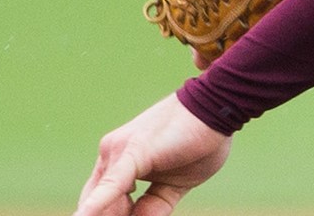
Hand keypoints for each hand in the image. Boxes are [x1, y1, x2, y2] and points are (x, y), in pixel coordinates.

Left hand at [73, 94, 232, 215]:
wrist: (216, 107)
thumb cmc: (199, 142)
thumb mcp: (174, 186)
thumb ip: (154, 206)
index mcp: (119, 164)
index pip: (102, 203)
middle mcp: (111, 155)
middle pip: (98, 206)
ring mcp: (119, 152)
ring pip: (103, 201)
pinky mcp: (134, 151)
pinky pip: (113, 185)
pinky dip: (97, 204)